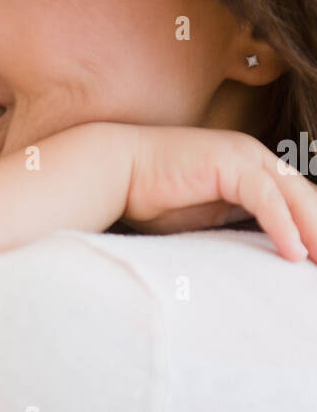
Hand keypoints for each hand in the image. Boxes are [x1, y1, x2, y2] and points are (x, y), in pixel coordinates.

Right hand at [121, 127, 316, 261]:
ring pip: (294, 196)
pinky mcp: (229, 164)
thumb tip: (263, 254)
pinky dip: (284, 226)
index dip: (312, 229)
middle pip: (304, 197)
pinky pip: (266, 198)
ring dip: (312, 232)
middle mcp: (253, 157)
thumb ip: (237, 226)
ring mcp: (243, 156)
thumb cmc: (152, 198)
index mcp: (251, 168)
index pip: (296, 199)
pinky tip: (293, 253)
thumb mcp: (207, 218)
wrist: (115, 173)